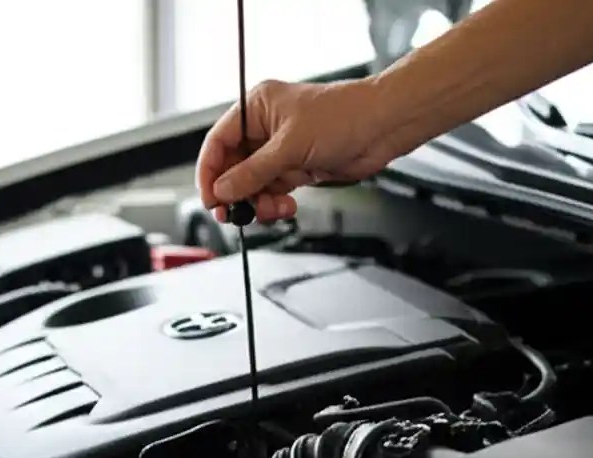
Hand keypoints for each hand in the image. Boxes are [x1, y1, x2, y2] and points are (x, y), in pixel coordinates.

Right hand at [196, 78, 396, 223]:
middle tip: (233, 215)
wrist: (382, 127)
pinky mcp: (297, 167)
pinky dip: (275, 204)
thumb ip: (253, 172)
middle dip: (235, 193)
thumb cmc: (343, 116)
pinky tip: (286, 207)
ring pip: (253, 184)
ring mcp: (281, 149)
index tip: (210, 198)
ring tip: (270, 210)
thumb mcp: (290, 146)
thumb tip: (223, 189)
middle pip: (233, 167)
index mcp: (255, 108)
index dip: (209, 172)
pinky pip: (274, 191)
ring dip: (258, 202)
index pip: (218, 142)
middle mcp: (264, 128)